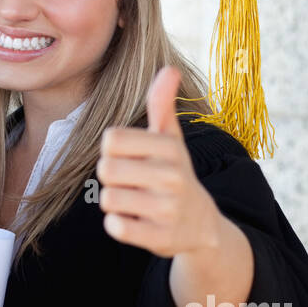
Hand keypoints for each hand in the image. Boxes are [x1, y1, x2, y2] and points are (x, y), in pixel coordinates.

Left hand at [96, 67, 223, 257]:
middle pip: (105, 169)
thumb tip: (169, 68)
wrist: (202, 225)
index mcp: (169, 147)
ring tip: (137, 202)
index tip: (132, 158)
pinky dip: (119, 225)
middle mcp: (171, 176)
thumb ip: (162, 104)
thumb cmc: (175, 174)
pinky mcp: (160, 237)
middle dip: (113, 177)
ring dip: (115, 202)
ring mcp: (166, 209)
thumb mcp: (171, 139)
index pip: (111, 139)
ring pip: (107, 198)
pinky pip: (115, 226)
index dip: (114, 150)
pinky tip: (138, 221)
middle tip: (134, 183)